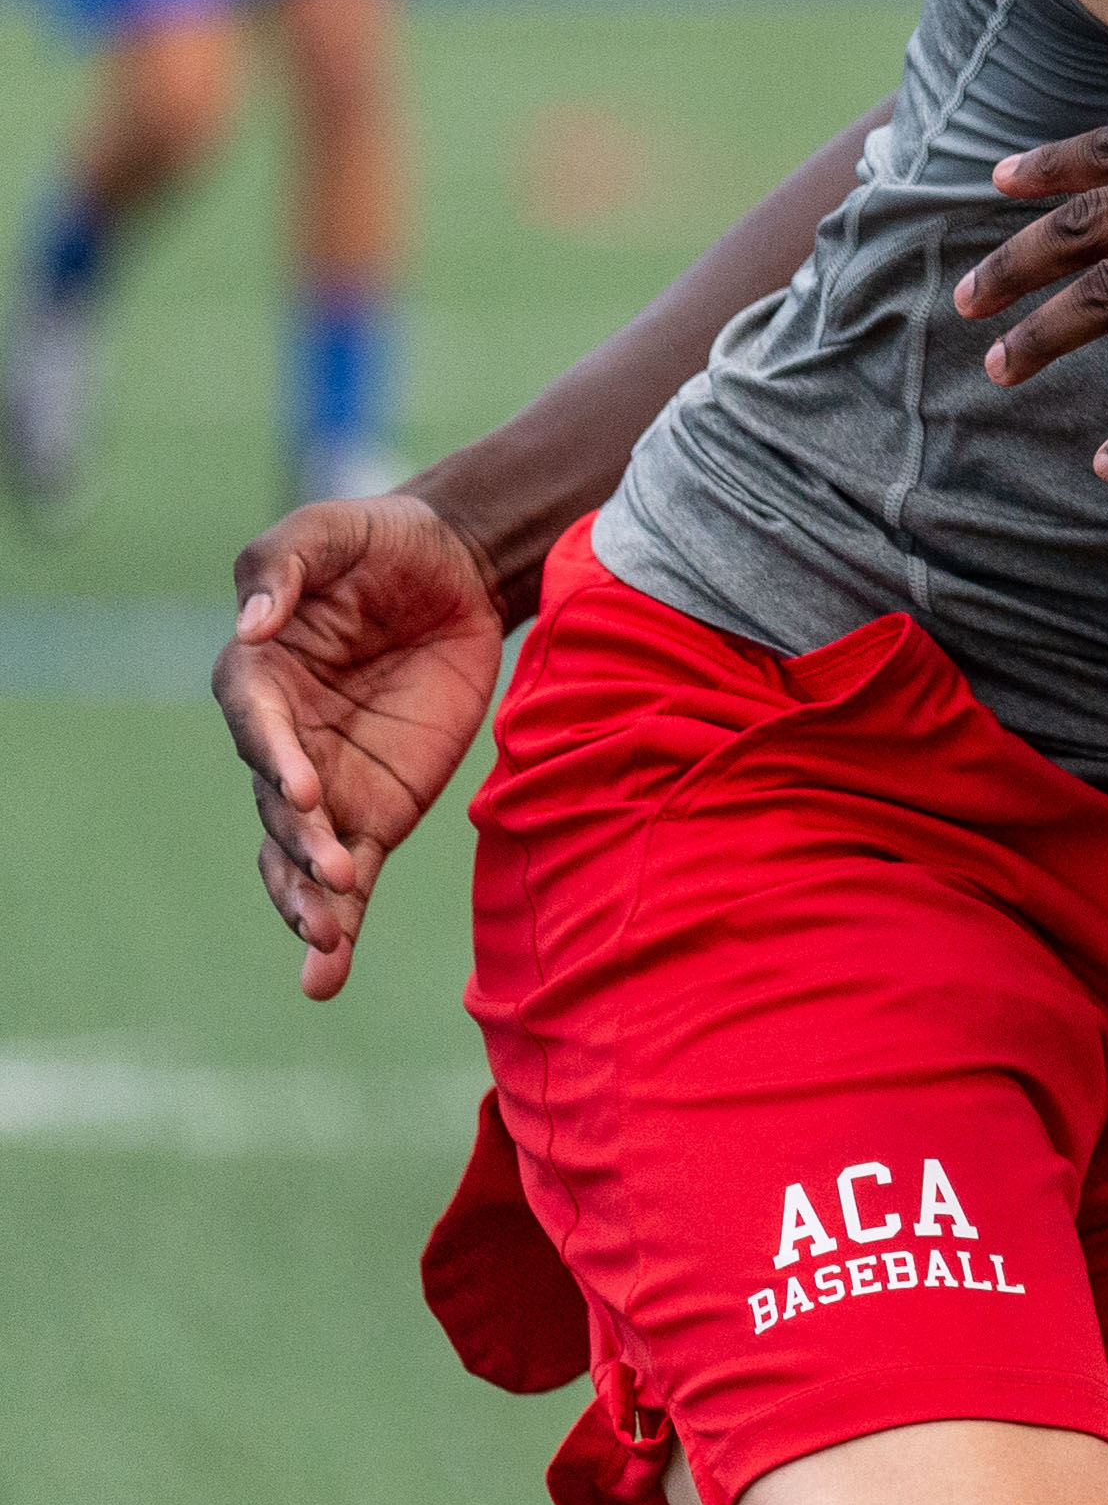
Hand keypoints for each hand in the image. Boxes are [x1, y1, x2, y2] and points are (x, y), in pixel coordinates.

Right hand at [215, 495, 506, 999]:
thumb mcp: (328, 528)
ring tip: (325, 942)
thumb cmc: (378, 542)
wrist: (457, 569)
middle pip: (276, 806)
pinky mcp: (376, 808)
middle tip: (328, 879)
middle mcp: (283, 740)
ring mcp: (328, 784)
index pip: (254, 723)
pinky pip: (351, 873)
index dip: (275, 756)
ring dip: (308, 901)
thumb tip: (254, 621)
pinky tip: (326, 975)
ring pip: (302, 855)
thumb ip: (281, 565)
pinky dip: (340, 924)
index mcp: (259, 674)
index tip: (304, 789)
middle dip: (297, 848)